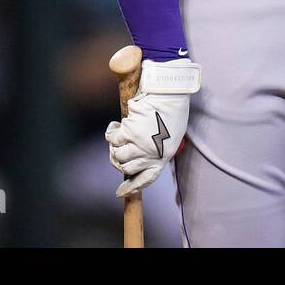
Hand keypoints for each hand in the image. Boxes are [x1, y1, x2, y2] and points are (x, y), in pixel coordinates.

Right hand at [105, 57, 200, 196]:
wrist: (170, 93)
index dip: (132, 187)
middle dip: (119, 159)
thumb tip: (141, 150)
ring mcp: (139, 145)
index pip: (145, 179)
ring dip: (115, 146)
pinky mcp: (129, 132)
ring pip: (118, 155)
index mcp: (163, 157)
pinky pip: (113, 139)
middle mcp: (150, 155)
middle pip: (126, 168)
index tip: (121, 191)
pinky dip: (111, 133)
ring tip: (118, 134)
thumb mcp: (172, 135)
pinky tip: (115, 126)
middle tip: (118, 148)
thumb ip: (158, 146)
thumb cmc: (173, 110)